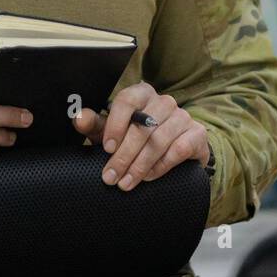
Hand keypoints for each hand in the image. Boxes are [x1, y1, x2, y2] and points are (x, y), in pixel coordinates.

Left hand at [72, 81, 209, 190]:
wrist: (174, 150)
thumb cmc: (135, 138)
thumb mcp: (113, 132)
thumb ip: (95, 125)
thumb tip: (78, 117)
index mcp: (142, 93)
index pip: (127, 100)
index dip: (116, 124)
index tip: (107, 148)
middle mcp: (164, 101)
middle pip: (143, 126)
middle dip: (124, 155)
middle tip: (111, 177)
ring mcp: (183, 116)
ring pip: (159, 140)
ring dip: (140, 165)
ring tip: (126, 183)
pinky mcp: (197, 134)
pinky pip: (179, 149)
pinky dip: (161, 166)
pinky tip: (149, 177)